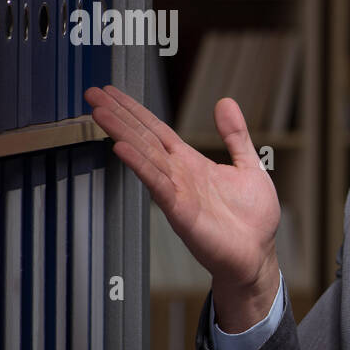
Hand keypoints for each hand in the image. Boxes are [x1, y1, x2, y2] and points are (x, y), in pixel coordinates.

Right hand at [83, 85, 281, 307]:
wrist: (256, 256)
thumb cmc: (252, 219)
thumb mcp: (249, 165)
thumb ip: (235, 135)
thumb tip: (226, 103)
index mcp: (192, 163)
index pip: (157, 130)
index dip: (135, 110)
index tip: (113, 93)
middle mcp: (179, 175)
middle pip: (143, 138)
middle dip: (119, 116)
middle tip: (93, 94)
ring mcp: (177, 192)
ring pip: (145, 156)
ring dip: (122, 133)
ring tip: (100, 113)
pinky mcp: (181, 211)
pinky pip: (158, 185)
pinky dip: (141, 166)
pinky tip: (122, 149)